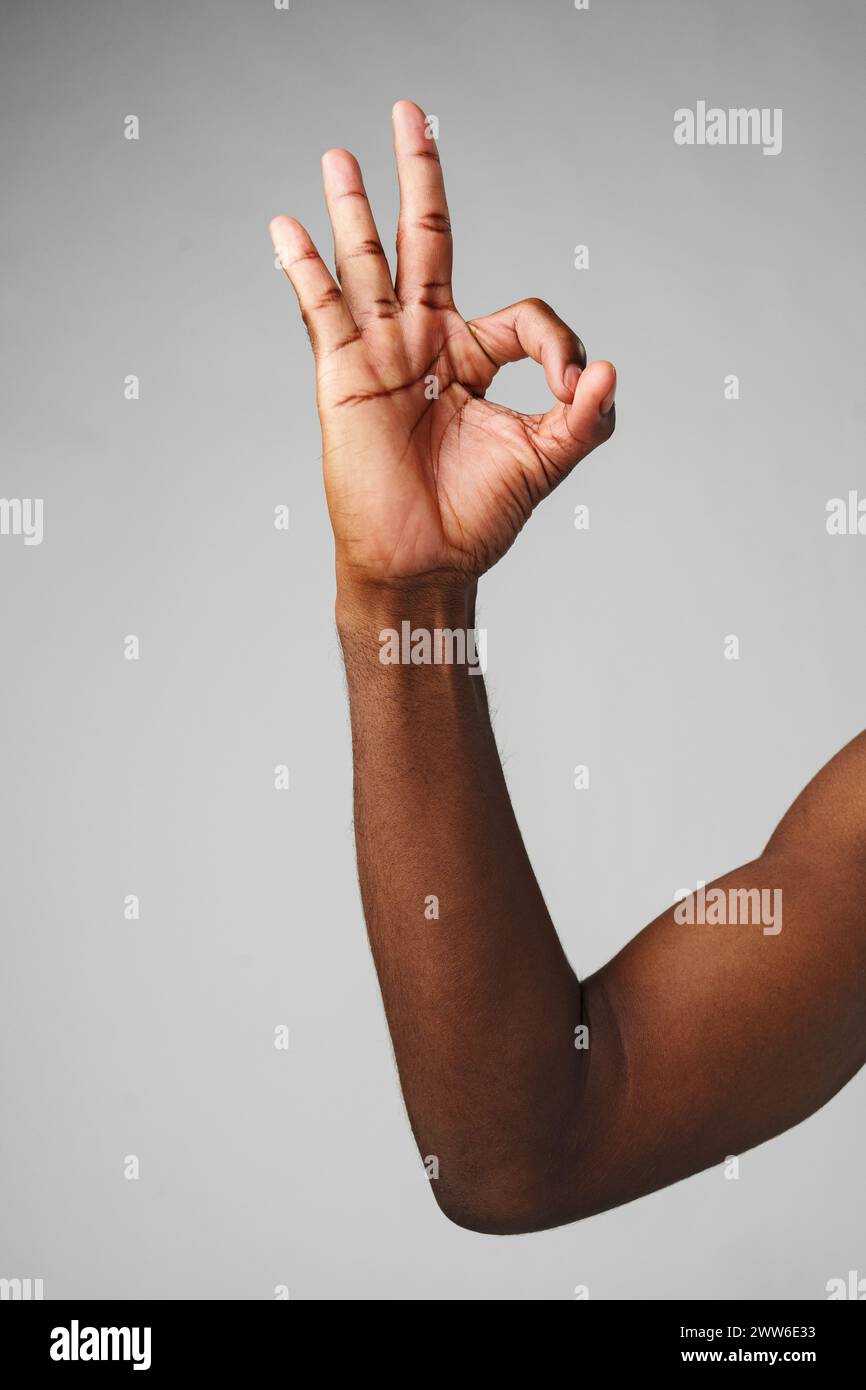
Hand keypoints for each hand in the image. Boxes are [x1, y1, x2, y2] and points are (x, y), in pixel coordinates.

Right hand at [269, 100, 615, 591]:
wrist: (425, 562)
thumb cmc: (478, 518)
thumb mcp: (546, 462)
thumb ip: (584, 418)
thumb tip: (608, 371)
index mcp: (477, 360)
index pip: (522, 315)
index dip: (556, 338)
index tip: (572, 383)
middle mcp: (427, 345)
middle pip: (424, 242)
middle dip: (420, 179)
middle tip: (411, 115)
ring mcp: (383, 356)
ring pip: (367, 263)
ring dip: (354, 207)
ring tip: (341, 154)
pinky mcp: (344, 377)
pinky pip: (322, 312)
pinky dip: (305, 269)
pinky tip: (287, 227)